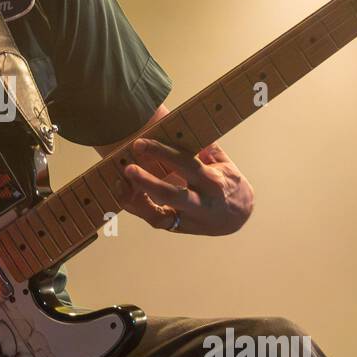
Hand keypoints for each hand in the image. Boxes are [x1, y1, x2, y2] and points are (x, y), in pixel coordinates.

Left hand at [118, 138, 253, 235]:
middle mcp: (201, 204)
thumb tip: (185, 128)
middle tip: (128, 167)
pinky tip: (124, 192)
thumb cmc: (228, 184)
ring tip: (120, 183)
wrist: (237, 217)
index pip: (186, 165)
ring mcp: (188, 219)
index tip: (141, 143)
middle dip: (148, 182)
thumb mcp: (224, 163)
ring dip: (136, 200)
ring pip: (159, 215)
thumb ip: (205, 147)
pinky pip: (154, 220)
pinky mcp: (177, 228)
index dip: (163, 154)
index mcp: (213, 182)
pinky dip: (137, 207)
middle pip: (172, 194)